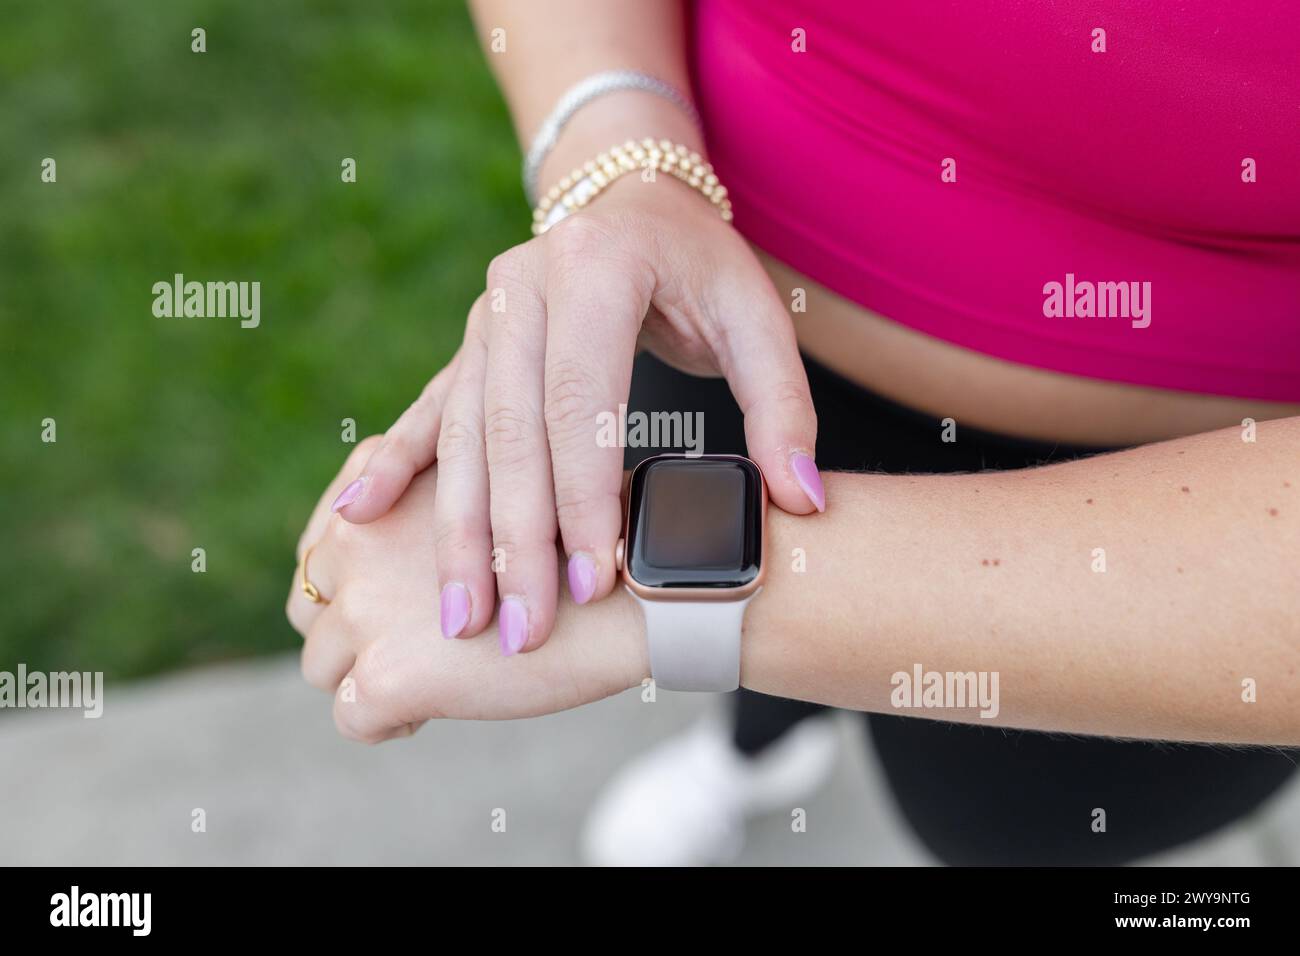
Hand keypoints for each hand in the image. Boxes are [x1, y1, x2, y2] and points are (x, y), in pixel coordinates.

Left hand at [287, 437, 648, 741]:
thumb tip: (357, 552)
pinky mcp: (387, 674)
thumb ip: (412, 510)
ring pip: (321, 664)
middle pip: (310, 606)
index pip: (320, 549)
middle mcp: (357, 543)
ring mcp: (366, 610)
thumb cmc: (566, 542)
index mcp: (378, 489)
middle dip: (351, 633)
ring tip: (433, 676)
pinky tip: (436, 707)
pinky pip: (352, 718)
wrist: (622, 594)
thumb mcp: (475, 493)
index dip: (351, 587)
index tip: (390, 606)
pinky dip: (390, 723)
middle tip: (414, 645)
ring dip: (368, 677)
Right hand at [328, 173, 823, 654]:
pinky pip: (428, 409)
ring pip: (463, 436)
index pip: (580, 403)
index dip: (584, 497)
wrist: (630, 198)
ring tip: (459, 615)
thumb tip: (800, 505)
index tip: (593, 581)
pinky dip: (394, 462)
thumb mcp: (757, 317)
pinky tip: (359, 513)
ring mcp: (486, 315)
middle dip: (514, 540)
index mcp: (596, 271)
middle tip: (519, 630)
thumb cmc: (701, 266)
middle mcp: (524, 288)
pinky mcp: (469, 342)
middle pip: (511, 432)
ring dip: (458, 530)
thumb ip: (783, 408)